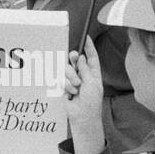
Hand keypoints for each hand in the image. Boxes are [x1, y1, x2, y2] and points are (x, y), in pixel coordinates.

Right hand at [64, 37, 104, 153]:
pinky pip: (61, 79)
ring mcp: (72, 80)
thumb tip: (80, 57)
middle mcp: (83, 75)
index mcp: (93, 73)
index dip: (89, 47)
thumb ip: (85, 68)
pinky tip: (70, 94)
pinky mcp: (64, 86)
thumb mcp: (92, 83)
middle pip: (76, 59)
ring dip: (71, 77)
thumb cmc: (91, 101)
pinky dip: (66, 86)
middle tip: (73, 58)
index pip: (91, 57)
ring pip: (67, 69)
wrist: (82, 116)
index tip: (86, 37)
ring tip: (76, 88)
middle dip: (74, 59)